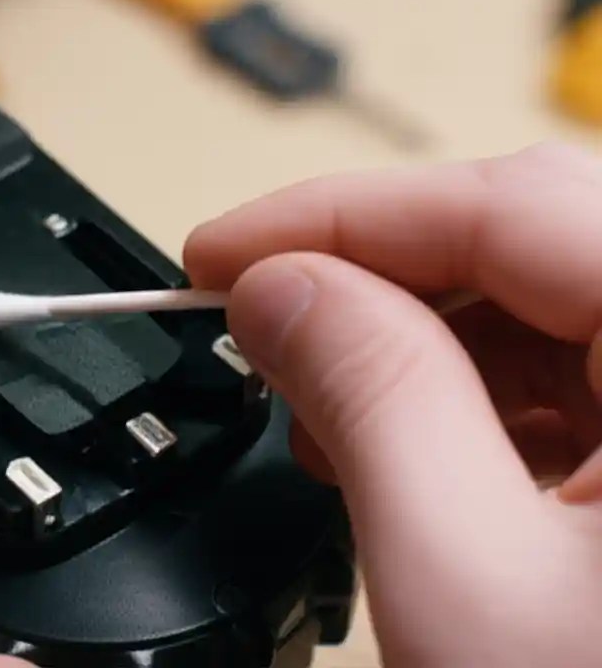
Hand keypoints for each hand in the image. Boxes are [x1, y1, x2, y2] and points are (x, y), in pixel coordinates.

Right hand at [184, 142, 601, 666]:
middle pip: (538, 238)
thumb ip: (366, 399)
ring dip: (426, 337)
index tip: (221, 254)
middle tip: (263, 327)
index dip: (338, 215)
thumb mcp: (463, 580)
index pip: (510, 207)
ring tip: (328, 405)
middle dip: (379, 276)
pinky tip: (419, 443)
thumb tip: (280, 291)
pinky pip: (589, 371)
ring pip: (559, 299)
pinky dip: (483, 392)